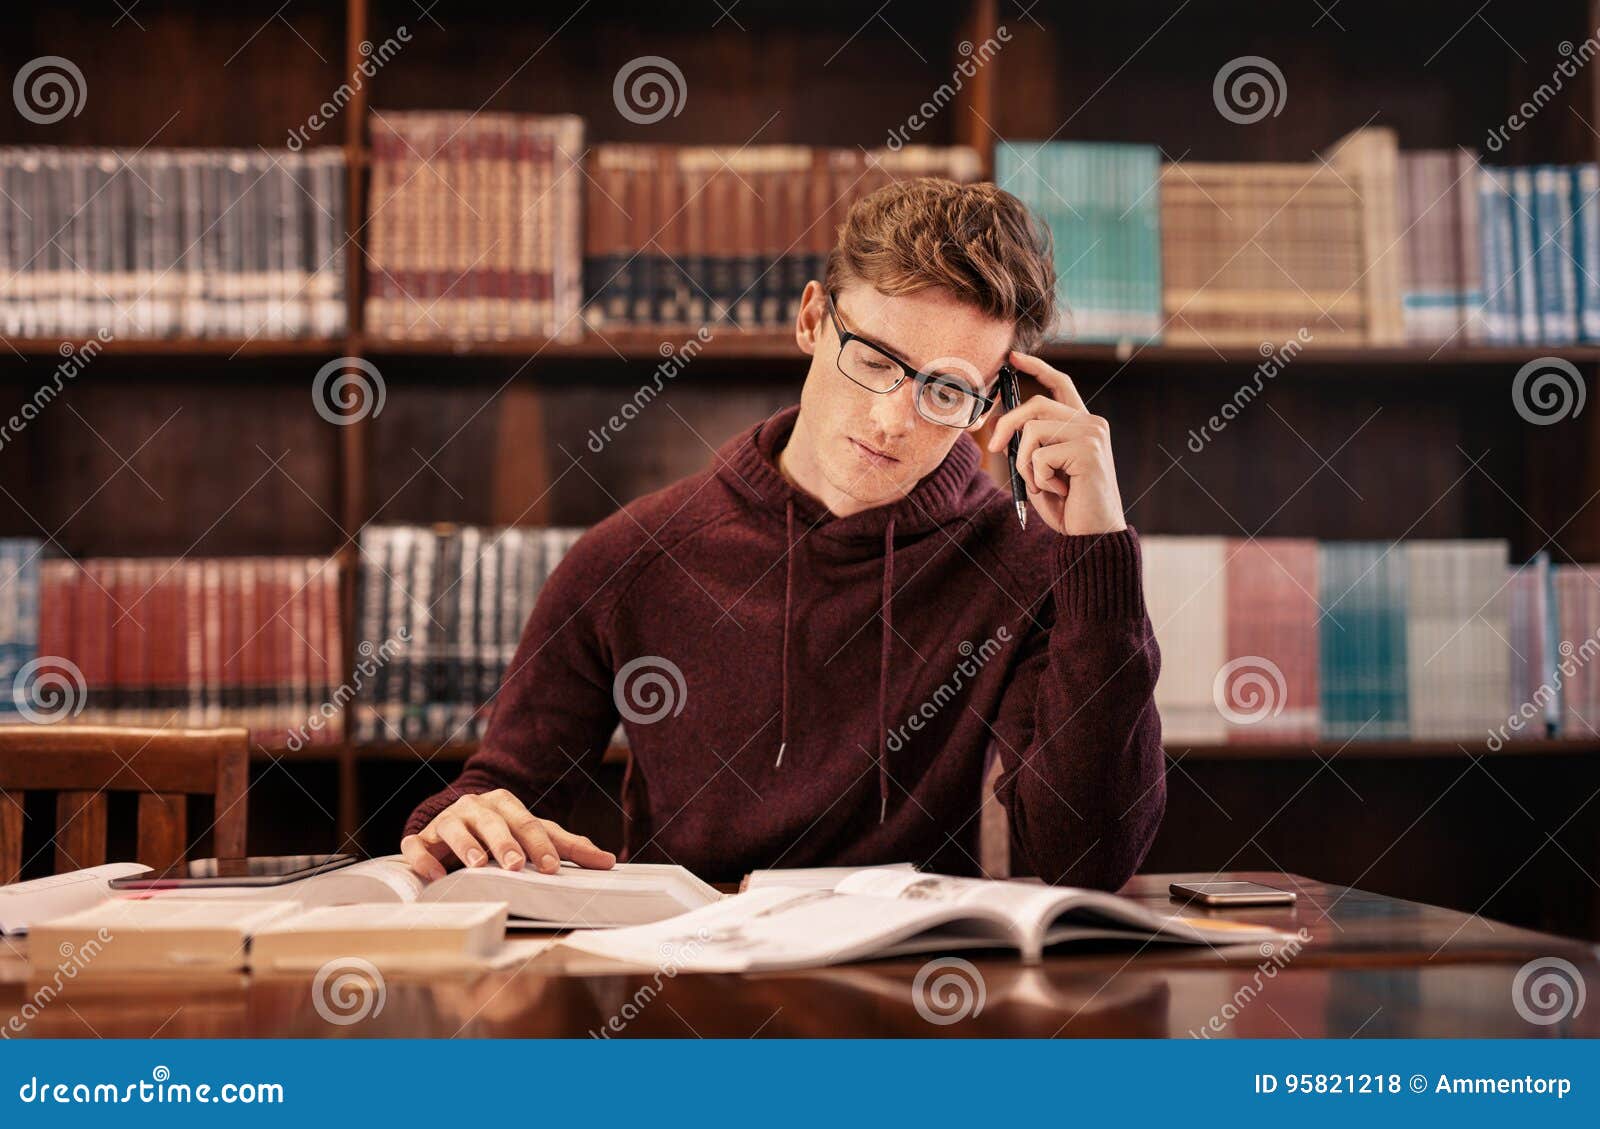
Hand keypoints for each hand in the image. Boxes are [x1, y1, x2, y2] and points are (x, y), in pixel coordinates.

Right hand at [400, 789, 615, 879]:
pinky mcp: (422, 838)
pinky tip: (436, 875)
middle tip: (516, 865)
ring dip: (466, 846)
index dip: (540, 845)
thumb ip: (567, 846)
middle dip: (505, 843)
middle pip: (492, 822)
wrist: (452, 825)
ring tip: (477, 865)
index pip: (527, 823)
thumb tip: (609, 861)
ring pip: (455, 828)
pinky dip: (424, 858)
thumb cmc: (499, 833)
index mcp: (505, 804)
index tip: (552, 868)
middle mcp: (475, 807)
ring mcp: (446, 821)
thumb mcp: (533, 836)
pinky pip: (418, 845)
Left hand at [985, 350, 1126, 535]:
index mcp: (1081, 425)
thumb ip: (1027, 446)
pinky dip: (1037, 478)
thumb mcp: (1040, 471)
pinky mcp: (1088, 451)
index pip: (1060, 384)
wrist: (1091, 535)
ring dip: (1024, 464)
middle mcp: (1091, 424)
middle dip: (1006, 425)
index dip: (1036, 368)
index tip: (1013, 357)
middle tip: (992, 447)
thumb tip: (1000, 427)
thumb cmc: (1067, 505)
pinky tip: (1059, 492)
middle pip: (1035, 406)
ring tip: (1041, 485)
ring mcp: (1092, 435)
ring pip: (1033, 431)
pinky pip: (1039, 456)